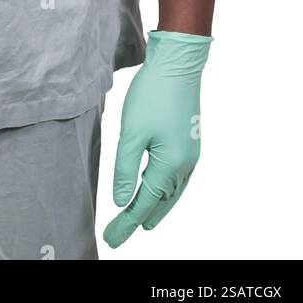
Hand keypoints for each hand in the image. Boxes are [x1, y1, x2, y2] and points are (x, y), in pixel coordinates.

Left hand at [102, 30, 212, 248]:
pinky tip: (159, 189)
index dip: (126, 223)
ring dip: (156, 207)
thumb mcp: (132, 133)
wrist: (178, 64)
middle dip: (139, 220)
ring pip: (172, 192)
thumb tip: (122, 201)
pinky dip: (166, 191)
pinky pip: (178, 179)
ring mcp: (190, 154)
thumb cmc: (153, 95)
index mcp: (170, 166)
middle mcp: (185, 165)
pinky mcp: (189, 142)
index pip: (144, 204)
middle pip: (160, 203)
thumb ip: (125, 169)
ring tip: (142, 221)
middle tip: (119, 235)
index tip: (111, 239)